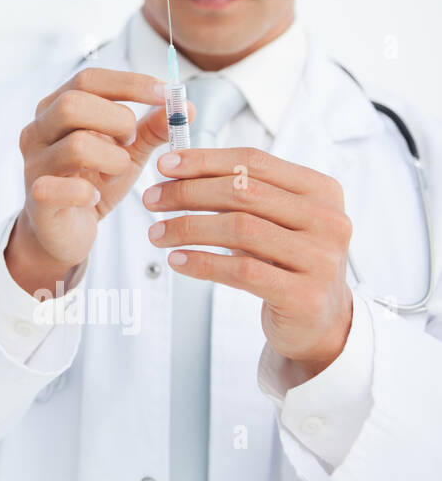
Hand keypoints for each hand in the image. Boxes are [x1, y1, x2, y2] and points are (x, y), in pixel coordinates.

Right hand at [9, 67, 187, 295]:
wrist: (65, 231)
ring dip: (112, 160)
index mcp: (56, 108)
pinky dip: (87, 192)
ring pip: (76, 146)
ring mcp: (34, 164)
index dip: (129, 83)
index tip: (166, 93)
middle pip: (73, 104)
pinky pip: (58, 188)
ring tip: (116, 172)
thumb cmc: (93, 182)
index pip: (88, 79)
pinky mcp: (36, 198)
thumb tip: (187, 107)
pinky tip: (95, 197)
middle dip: (117, 121)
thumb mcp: (128, 151)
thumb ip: (152, 128)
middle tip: (131, 142)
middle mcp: (37, 131)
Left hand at [143, 147, 354, 379]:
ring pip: (239, 229)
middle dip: (188, 193)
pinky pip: (241, 271)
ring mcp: (321, 259)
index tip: (164, 166)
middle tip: (152, 200)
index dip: (204, 161)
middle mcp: (328, 219)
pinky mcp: (305, 296)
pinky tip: (177, 260)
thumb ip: (240, 190)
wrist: (320, 320)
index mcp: (320, 190)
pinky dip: (202, 262)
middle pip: (243, 192)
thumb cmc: (286, 260)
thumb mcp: (274, 218)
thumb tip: (176, 167)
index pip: (253, 162)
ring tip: (157, 233)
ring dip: (188, 228)